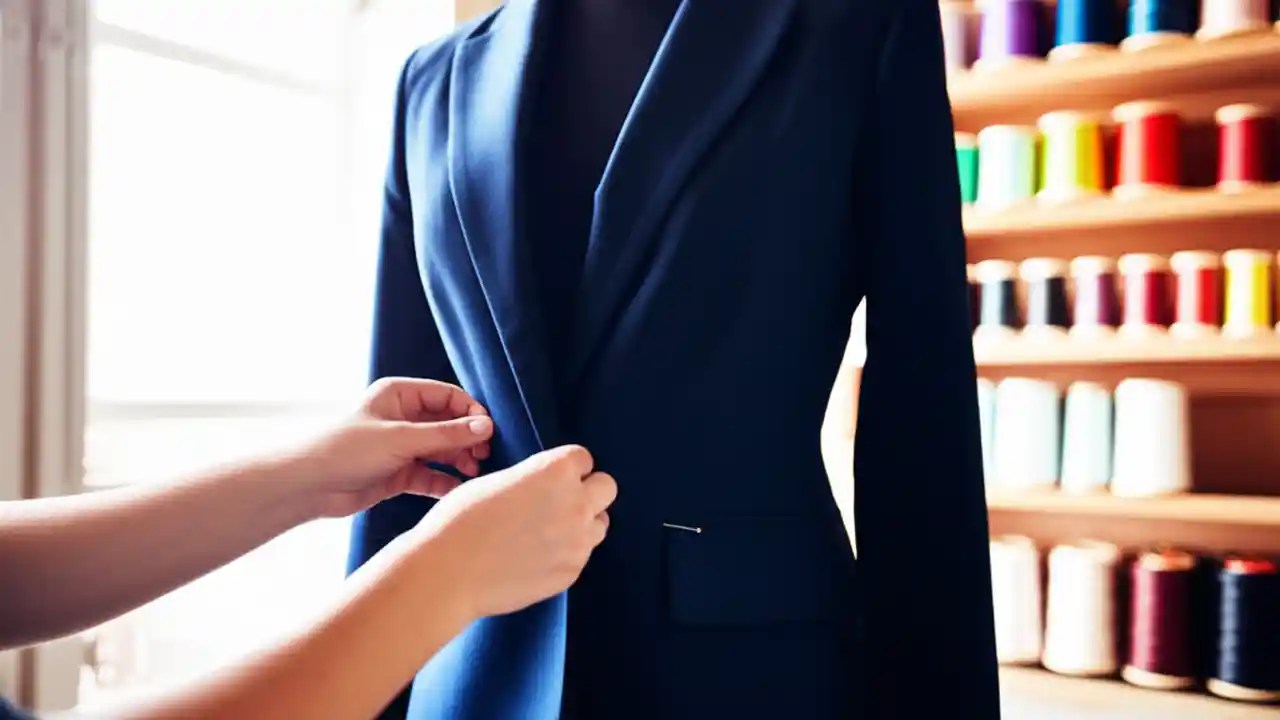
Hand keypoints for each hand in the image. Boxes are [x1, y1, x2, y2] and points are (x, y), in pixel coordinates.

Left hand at [289, 378, 493, 518]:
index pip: (447, 396)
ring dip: (459, 460)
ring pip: (441, 450)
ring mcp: (402, 447)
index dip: (470, 412)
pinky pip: (430, 475)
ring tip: (473, 473)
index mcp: (400, 395)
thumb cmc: (348, 450)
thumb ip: (446, 434)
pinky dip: (445, 481)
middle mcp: (403, 418)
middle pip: (448, 424)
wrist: (310, 486)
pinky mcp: (399, 473)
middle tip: (483, 456)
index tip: (488, 431)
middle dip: (467, 439)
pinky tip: (458, 490)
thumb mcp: (401, 438)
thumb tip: (487, 427)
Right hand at [414, 445, 616, 618]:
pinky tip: (537, 556)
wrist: (448, 573)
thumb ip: (534, 480)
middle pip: (607, 488)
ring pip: (600, 524)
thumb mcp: (498, 481)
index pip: (584, 459)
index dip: (567, 468)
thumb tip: (545, 486)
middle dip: (588, 491)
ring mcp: (578, 541)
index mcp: (555, 471)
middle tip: (560, 503)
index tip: (552, 479)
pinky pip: (581, 555)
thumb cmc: (461, 520)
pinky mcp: (571, 572)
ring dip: (583, 524)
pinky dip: (566, 553)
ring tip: (549, 532)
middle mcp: (576, 503)